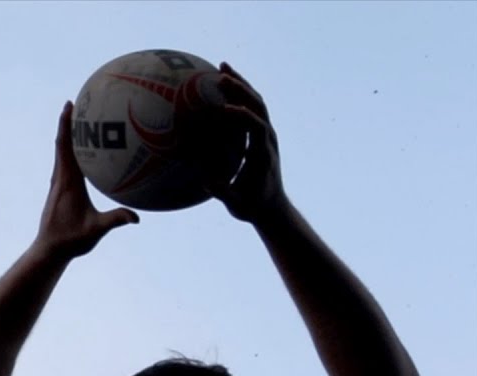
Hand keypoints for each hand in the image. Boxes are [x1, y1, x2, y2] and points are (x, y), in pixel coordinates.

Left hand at [36, 101, 139, 257]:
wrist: (50, 250)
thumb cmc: (71, 240)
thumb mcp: (95, 230)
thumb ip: (114, 221)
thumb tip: (135, 218)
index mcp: (67, 182)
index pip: (65, 147)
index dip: (66, 126)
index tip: (69, 105)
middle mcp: (59, 179)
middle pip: (61, 144)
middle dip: (67, 123)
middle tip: (73, 103)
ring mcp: (57, 184)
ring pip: (60, 154)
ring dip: (66, 136)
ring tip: (76, 120)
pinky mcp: (58, 191)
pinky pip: (62, 164)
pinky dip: (68, 151)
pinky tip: (78, 151)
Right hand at [207, 63, 288, 223]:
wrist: (272, 205)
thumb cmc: (252, 206)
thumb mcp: (237, 205)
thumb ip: (223, 192)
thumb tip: (204, 178)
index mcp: (263, 154)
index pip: (257, 127)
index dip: (243, 116)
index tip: (224, 108)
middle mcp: (268, 139)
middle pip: (259, 105)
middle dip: (241, 88)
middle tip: (220, 75)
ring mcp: (265, 134)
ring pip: (256, 102)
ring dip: (240, 84)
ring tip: (221, 68)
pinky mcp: (260, 134)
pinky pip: (250, 108)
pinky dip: (238, 94)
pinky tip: (221, 86)